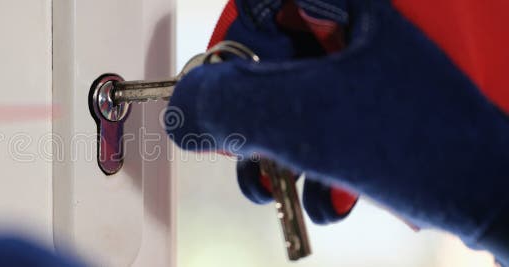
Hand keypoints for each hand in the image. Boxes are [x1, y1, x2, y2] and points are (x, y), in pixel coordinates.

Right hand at [167, 0, 508, 261]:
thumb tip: (178, 108)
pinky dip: (309, 168)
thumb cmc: (421, 146)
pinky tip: (324, 195)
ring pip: (286, 102)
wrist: (494, 196)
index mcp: (342, 7)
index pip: (256, 4)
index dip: (229, 47)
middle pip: (262, 58)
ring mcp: (363, 74)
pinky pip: (318, 131)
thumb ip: (225, 106)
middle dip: (247, 114)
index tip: (220, 87)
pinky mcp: (371, 114)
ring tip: (276, 177)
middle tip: (245, 143)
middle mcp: (350, 31)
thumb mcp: (305, 120)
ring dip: (270, 151)